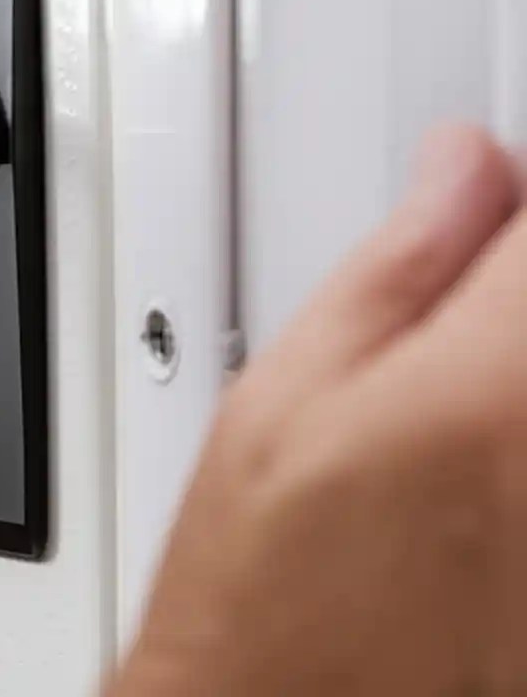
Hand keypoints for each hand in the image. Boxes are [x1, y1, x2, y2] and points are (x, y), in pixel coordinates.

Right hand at [110, 125, 526, 694]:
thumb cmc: (258, 585)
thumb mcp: (285, 395)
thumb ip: (394, 269)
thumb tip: (460, 174)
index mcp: (496, 385)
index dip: (514, 201)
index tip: (491, 206)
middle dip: (505, 299)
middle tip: (464, 317)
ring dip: (506, 365)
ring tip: (448, 414)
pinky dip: (510, 436)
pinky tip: (468, 479)